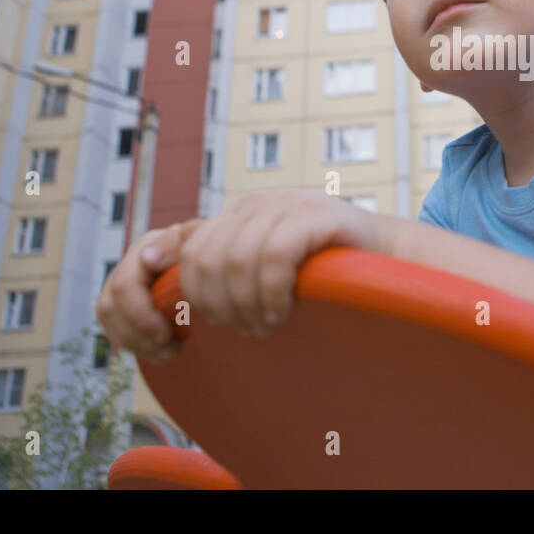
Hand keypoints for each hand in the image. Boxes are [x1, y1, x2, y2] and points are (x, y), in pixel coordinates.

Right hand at [97, 217, 206, 363]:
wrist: (209, 265)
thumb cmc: (208, 254)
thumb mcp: (202, 242)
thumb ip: (181, 243)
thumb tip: (147, 258)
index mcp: (145, 249)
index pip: (124, 286)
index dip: (141, 315)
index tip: (167, 334)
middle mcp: (125, 267)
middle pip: (111, 309)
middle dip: (140, 335)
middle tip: (172, 347)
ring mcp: (117, 288)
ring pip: (110, 323)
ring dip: (140, 345)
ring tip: (171, 352)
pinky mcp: (120, 309)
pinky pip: (116, 332)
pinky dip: (140, 348)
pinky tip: (164, 352)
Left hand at [176, 188, 383, 338]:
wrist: (387, 261)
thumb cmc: (321, 277)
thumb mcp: (263, 269)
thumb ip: (218, 267)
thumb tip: (146, 258)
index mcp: (238, 215)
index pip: (188, 250)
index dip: (190, 294)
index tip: (213, 325)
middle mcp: (257, 202)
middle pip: (207, 258)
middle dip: (220, 306)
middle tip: (248, 330)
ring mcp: (288, 203)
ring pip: (237, 258)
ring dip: (248, 304)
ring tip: (268, 324)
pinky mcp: (318, 214)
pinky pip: (276, 254)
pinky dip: (272, 291)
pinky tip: (284, 310)